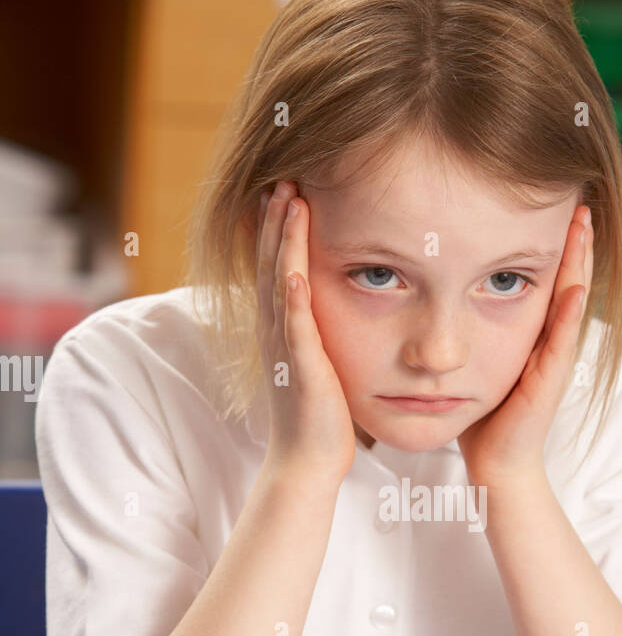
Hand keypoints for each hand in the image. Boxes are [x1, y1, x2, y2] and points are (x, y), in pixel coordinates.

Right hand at [254, 181, 356, 484]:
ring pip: (278, 283)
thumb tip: (335, 306)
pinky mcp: (298, 369)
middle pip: (272, 261)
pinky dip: (290, 297)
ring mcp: (284, 348)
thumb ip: (323, 329)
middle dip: (277, 218)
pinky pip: (292, 327)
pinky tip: (294, 270)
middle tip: (283, 175)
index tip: (290, 188)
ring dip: (282, 242)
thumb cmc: (321, 414)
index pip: (279, 264)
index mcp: (284, 325)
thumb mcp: (322, 359)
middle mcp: (277, 330)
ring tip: (288, 202)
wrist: (309, 460)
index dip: (281, 227)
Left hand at [457, 204, 592, 485]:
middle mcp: (551, 340)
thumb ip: (466, 330)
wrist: (495, 462)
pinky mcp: (549, 379)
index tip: (553, 202)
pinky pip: (562, 340)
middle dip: (574, 239)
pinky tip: (573, 286)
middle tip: (579, 197)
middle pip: (567, 278)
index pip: (547, 277)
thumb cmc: (482, 416)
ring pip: (572, 299)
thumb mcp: (475, 360)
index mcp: (535, 333)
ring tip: (584, 223)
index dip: (552, 242)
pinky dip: (570, 312)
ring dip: (580, 262)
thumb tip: (433, 294)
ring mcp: (555, 358)